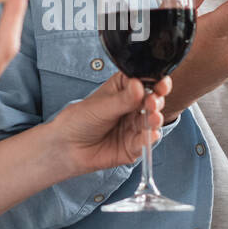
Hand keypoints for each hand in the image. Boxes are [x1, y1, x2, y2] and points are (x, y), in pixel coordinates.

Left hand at [52, 73, 169, 174]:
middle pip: (153, 101)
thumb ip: (122, 99)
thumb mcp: (100, 106)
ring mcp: (135, 126)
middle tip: (152, 102)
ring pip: (152, 121)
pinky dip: (149, 138)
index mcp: (125, 89)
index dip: (156, 82)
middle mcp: (133, 107)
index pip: (145, 82)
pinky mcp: (134, 146)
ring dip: (155, 119)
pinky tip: (149, 134)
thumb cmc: (78, 120)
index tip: (160, 84)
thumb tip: (139, 85)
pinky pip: (145, 142)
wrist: (66, 147)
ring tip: (153, 117)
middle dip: (156, 101)